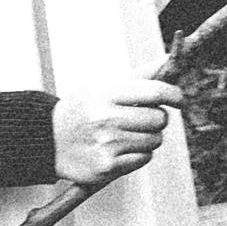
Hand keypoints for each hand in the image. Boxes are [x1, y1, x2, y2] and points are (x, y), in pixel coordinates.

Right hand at [50, 67, 176, 182]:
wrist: (47, 139)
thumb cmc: (83, 109)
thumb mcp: (104, 86)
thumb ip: (140, 76)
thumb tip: (169, 58)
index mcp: (106, 93)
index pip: (156, 91)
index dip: (175, 95)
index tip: (179, 99)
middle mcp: (105, 118)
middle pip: (160, 119)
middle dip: (157, 119)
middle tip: (140, 119)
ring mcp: (106, 144)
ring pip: (155, 140)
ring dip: (148, 138)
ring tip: (125, 134)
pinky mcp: (106, 167)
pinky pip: (144, 158)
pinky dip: (138, 155)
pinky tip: (119, 149)